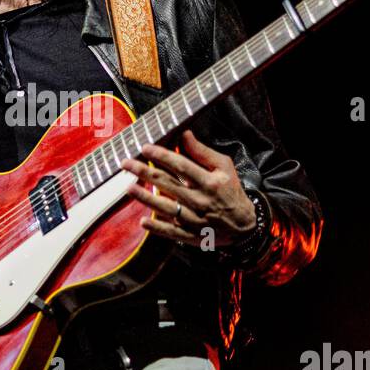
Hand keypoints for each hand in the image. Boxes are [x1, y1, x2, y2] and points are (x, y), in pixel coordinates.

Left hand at [119, 129, 256, 248]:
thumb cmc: (230, 191)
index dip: (162, 156)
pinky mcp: (190, 235)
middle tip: (126, 163)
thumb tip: (184, 134)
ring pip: (166, 207)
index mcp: (209, 182)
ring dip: (145, 198)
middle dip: (144, 172)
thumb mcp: (223, 167)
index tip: (145, 147)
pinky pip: (171, 232)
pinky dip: (157, 228)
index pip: (181, 166)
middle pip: (167, 184)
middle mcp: (200, 200)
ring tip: (129, 188)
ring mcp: (194, 219)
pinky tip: (143, 222)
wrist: (244, 225)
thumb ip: (202, 152)